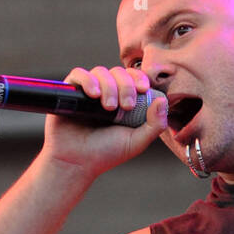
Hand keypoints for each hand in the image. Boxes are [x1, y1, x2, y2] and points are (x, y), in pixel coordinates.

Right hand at [40, 65, 167, 178]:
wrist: (77, 162)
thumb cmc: (106, 153)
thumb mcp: (137, 142)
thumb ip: (154, 125)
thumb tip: (163, 100)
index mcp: (124, 102)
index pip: (134, 79)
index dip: (140, 79)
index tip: (143, 89)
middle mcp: (107, 93)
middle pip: (119, 72)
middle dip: (126, 86)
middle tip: (126, 106)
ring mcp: (88, 91)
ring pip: (101, 72)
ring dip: (109, 86)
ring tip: (108, 107)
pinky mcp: (70, 91)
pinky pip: (79, 74)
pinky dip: (88, 80)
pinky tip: (93, 94)